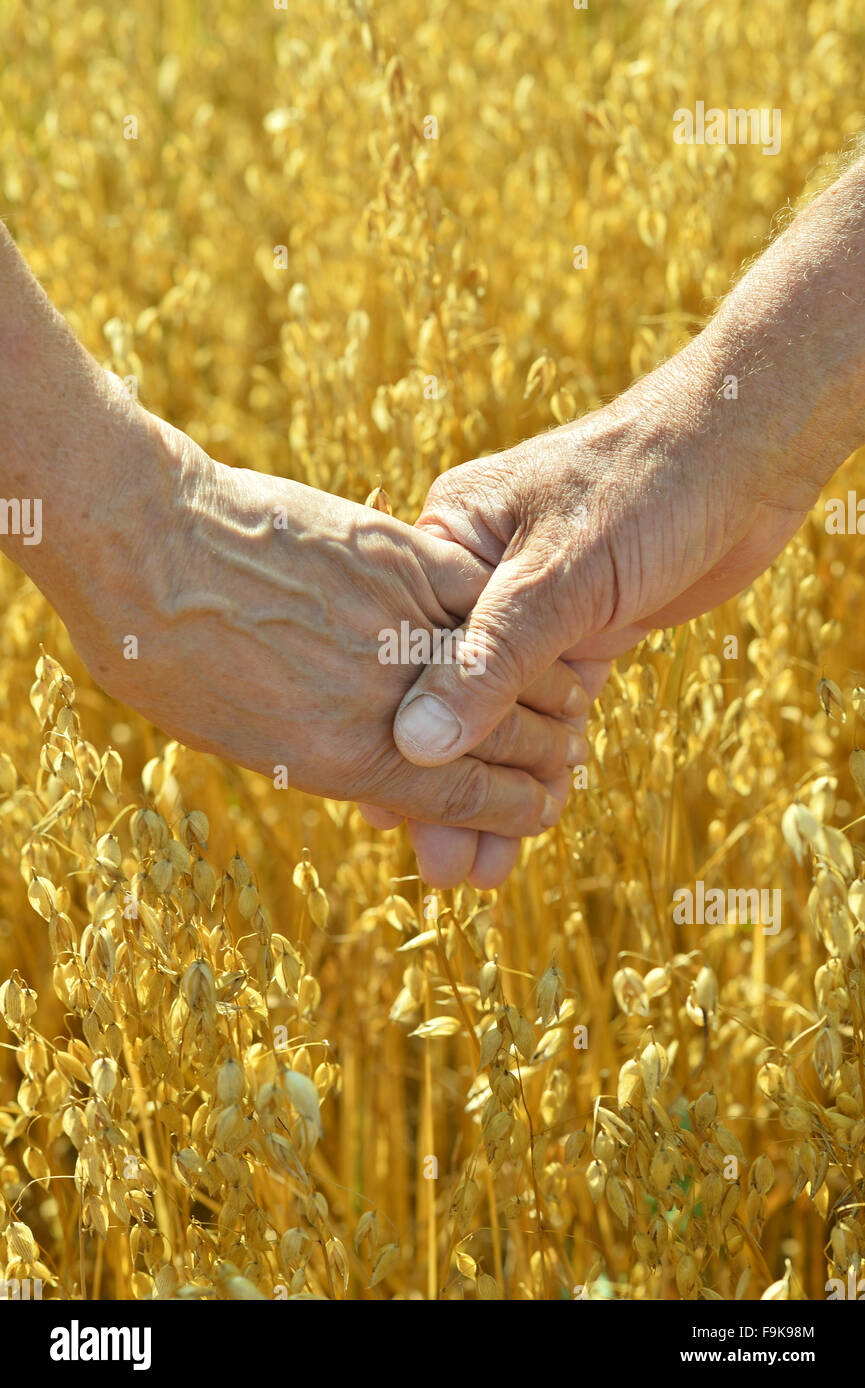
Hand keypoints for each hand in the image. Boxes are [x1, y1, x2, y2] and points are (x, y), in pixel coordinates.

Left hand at [40, 388, 582, 835]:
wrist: (141, 546)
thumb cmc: (161, 654)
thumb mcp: (239, 737)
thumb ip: (321, 754)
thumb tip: (370, 765)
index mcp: (347, 762)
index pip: (468, 799)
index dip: (518, 809)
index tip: (544, 805)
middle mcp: (389, 702)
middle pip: (508, 740)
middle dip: (550, 755)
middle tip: (568, 752)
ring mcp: (401, 624)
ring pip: (513, 666)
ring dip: (552, 686)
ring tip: (569, 693)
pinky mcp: (402, 556)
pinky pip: (482, 592)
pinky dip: (511, 610)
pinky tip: (526, 615)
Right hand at [390, 343, 821, 868]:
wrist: (747, 450)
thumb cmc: (647, 483)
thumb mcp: (563, 573)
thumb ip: (492, 656)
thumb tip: (419, 742)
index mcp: (449, 541)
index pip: (402, 656)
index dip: (395, 739)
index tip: (382, 815)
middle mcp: (480, 579)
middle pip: (448, 696)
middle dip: (445, 785)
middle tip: (439, 868)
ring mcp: (535, 608)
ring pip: (500, 714)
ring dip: (491, 788)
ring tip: (476, 871)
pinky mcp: (585, 632)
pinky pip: (550, 711)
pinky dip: (543, 763)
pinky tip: (529, 819)